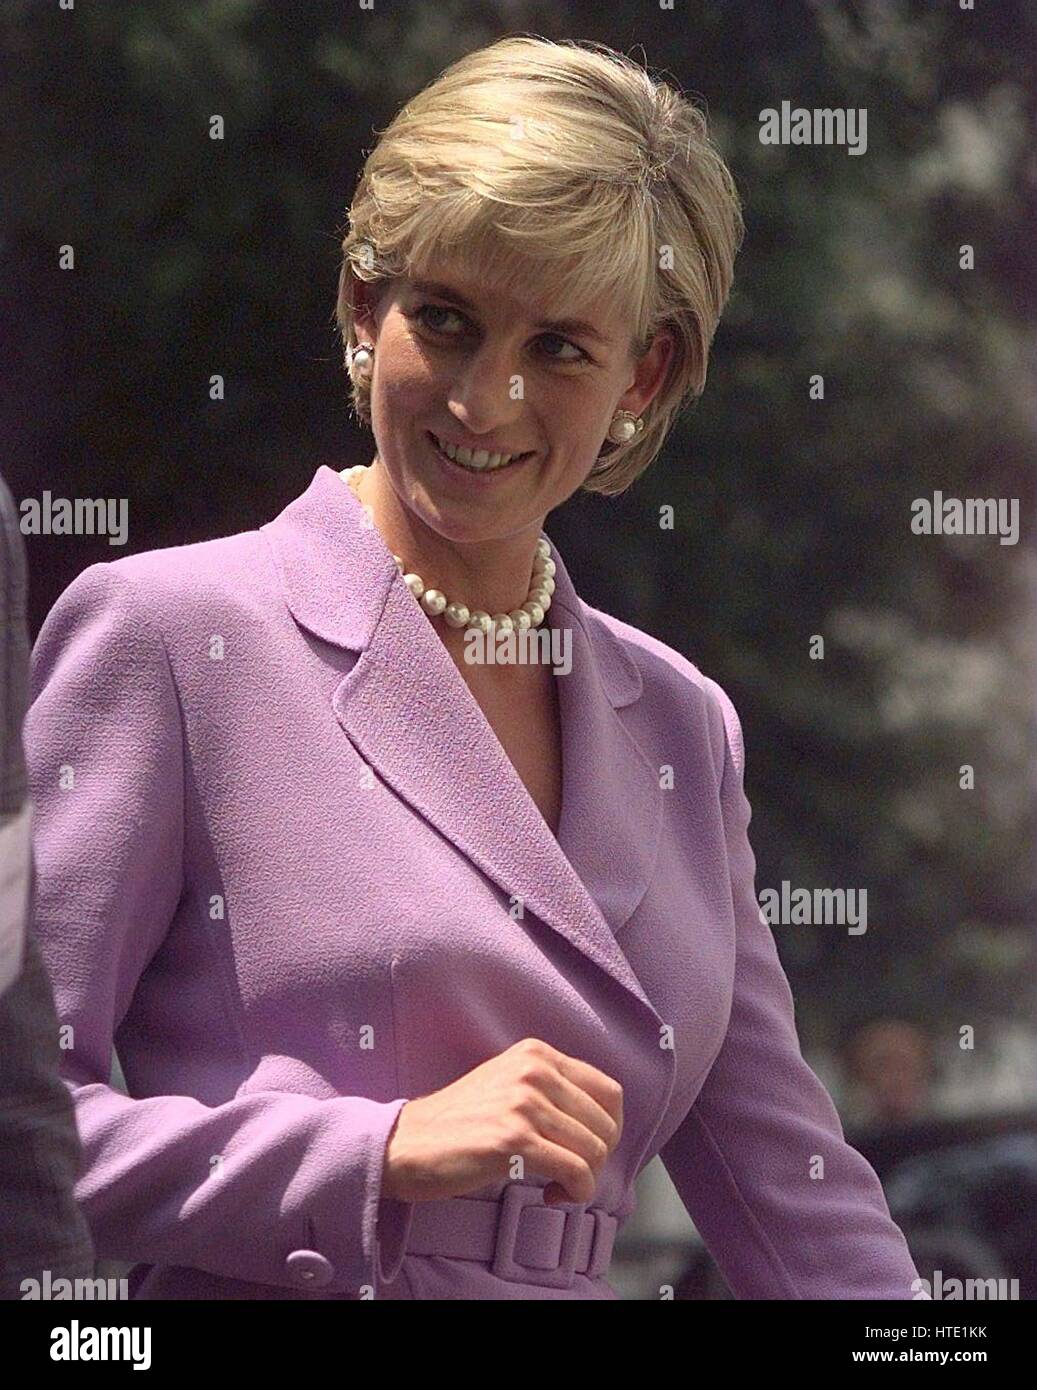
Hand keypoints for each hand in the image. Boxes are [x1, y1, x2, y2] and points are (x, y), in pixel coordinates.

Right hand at [382, 1037, 622, 1205]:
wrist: (407, 1143)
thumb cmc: (459, 1123)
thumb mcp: (508, 1084)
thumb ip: (550, 1089)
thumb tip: (602, 1122)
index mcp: (537, 1054)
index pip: (610, 1092)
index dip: (609, 1129)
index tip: (588, 1151)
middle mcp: (535, 1070)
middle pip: (606, 1124)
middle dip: (598, 1158)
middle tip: (569, 1174)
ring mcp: (525, 1103)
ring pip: (595, 1150)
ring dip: (584, 1180)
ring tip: (556, 1186)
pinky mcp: (514, 1139)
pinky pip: (576, 1172)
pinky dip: (575, 1193)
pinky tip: (551, 1196)